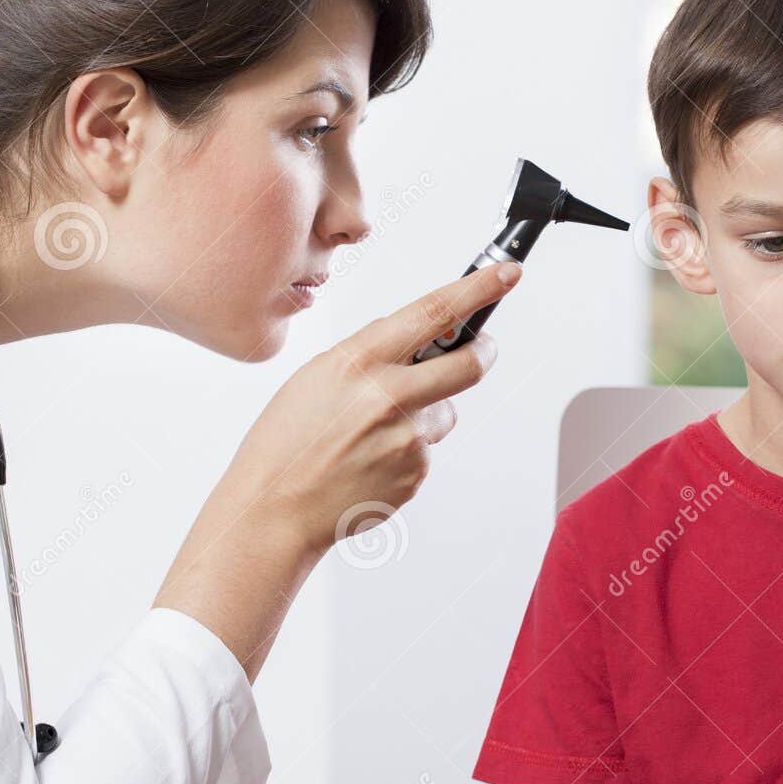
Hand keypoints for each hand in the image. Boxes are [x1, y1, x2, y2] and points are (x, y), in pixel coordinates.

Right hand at [233, 259, 521, 555]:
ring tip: (374, 434)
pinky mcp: (415, 473)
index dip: (478, 289)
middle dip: (483, 351)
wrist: (275, 509)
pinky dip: (406, 452)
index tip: (507, 274)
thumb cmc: (287, 441)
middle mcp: (390, 396)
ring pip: (445, 413)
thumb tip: (409, 332)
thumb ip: (367, 352)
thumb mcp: (317, 376)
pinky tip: (369, 461)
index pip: (433, 312)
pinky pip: (426, 451)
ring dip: (426, 415)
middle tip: (483, 348)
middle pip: (469, 364)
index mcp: (361, 360)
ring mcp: (406, 439)